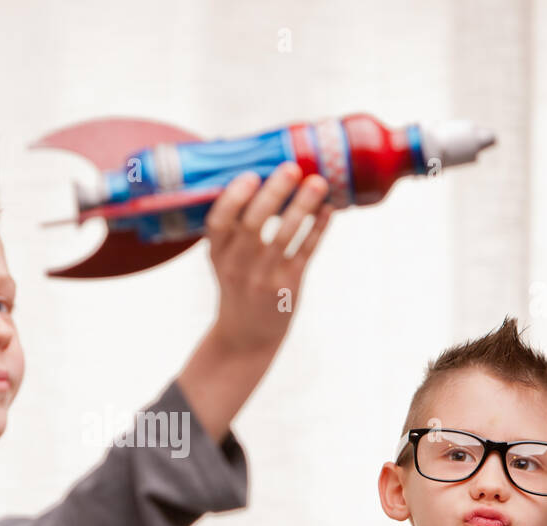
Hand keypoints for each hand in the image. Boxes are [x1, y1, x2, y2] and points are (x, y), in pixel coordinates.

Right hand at [204, 162, 331, 350]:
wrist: (246, 336)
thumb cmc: (238, 286)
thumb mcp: (225, 261)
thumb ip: (235, 230)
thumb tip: (261, 177)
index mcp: (217, 255)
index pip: (218, 222)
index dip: (234, 197)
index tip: (252, 175)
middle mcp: (237, 266)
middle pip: (253, 224)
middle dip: (274, 193)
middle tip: (292, 168)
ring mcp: (263, 278)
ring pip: (284, 236)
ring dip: (303, 206)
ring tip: (319, 182)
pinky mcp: (287, 287)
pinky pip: (305, 252)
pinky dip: (318, 228)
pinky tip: (328, 209)